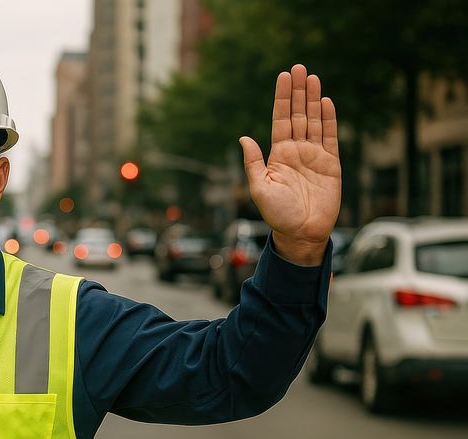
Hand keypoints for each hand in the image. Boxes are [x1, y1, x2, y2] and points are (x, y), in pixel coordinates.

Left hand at [240, 64, 341, 265]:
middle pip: (297, 115)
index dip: (282, 98)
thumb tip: (243, 138)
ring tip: (313, 77)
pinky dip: (329, 119)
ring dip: (313, 99)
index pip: (280, 120)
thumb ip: (253, 163)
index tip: (283, 77)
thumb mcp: (259, 188)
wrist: (301, 233)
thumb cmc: (277, 215)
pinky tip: (326, 102)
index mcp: (278, 155)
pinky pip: (330, 137)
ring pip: (314, 121)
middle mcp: (296, 151)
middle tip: (299, 68)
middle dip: (298, 92)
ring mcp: (315, 156)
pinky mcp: (331, 164)